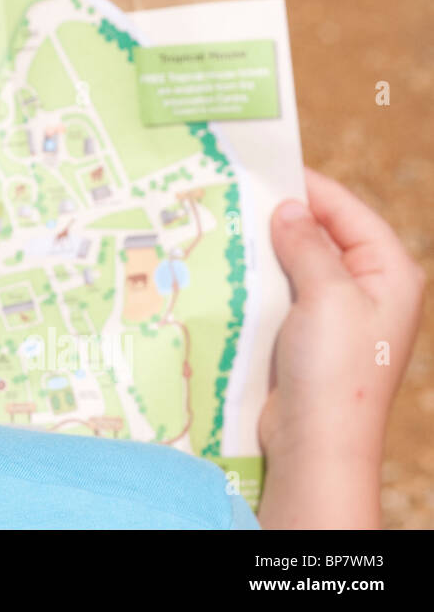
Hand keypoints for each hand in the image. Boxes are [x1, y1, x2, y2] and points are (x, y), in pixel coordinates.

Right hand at [257, 168, 425, 527]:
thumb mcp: (327, 296)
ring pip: (295, 262)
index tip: (263, 167)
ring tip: (222, 224)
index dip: (308, 187)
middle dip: (280, 215)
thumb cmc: (336, 369)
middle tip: (232, 192)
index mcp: (390, 273)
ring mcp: (334, 313)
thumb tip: (288, 208)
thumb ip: (308, 246)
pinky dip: (256, 276)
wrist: (316, 443)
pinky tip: (225, 266)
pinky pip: (279, 291)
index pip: (349, 211)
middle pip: (321, 234)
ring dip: (263, 247)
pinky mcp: (304, 335)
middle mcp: (367, 289)